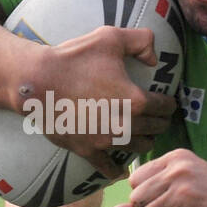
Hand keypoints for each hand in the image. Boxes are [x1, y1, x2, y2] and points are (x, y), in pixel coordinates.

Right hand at [27, 27, 176, 178]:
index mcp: (136, 99)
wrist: (37, 81)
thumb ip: (142, 41)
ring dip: (144, 141)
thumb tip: (155, 59)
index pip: (165, 107)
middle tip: (157, 118)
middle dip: (160, 122)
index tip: (167, 102)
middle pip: (156, 129)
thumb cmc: (74, 58)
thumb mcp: (111, 38)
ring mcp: (106, 141)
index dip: (169, 103)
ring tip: (142, 135)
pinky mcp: (87, 150)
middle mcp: (125, 125)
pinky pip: (109, 168)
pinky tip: (121, 168)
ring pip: (139, 148)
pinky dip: (117, 168)